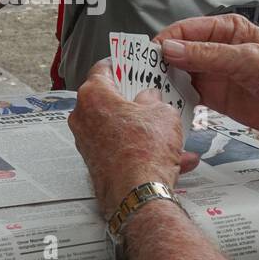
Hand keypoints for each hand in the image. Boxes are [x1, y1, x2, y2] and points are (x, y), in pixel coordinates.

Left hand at [67, 61, 196, 221]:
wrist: (139, 195)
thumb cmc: (145, 152)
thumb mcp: (163, 113)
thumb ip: (154, 100)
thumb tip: (149, 99)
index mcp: (93, 96)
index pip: (102, 68)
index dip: (120, 64)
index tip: (130, 64)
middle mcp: (83, 118)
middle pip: (109, 100)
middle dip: (134, 100)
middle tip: (152, 97)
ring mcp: (87, 143)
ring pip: (120, 129)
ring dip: (145, 131)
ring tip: (172, 135)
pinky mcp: (96, 164)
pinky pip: (124, 150)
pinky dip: (145, 153)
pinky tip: (175, 159)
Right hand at [156, 14, 258, 137]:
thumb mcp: (248, 60)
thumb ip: (209, 55)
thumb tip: (173, 50)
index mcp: (225, 30)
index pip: (185, 31)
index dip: (165, 42)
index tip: (148, 55)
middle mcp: (216, 50)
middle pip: (178, 53)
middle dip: (160, 63)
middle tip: (142, 75)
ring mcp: (215, 74)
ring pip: (180, 75)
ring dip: (166, 83)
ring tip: (150, 93)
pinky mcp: (216, 97)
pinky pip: (189, 96)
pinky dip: (176, 100)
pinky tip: (168, 106)